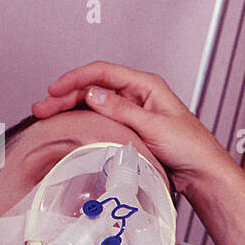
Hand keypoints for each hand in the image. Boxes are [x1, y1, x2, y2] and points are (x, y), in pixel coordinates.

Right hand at [31, 61, 236, 193]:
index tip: (54, 89)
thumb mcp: (153, 127)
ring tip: (47, 118)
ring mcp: (133, 111)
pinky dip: (83, 121)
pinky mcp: (131, 128)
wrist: (202, 173)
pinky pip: (101, 119)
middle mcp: (138, 95)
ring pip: (95, 103)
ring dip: (71, 109)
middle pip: (94, 88)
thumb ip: (121, 110)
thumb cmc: (190, 148)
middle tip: (41, 108)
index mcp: (146, 85)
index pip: (103, 72)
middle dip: (66, 96)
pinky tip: (69, 127)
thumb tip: (92, 94)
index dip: (75, 78)